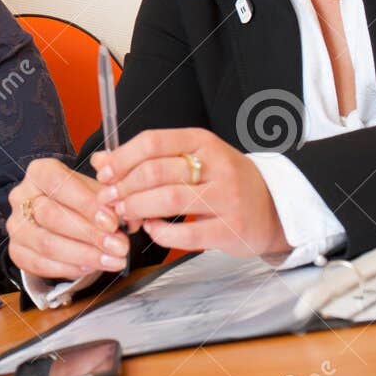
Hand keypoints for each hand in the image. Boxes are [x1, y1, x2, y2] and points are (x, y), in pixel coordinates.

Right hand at [6, 157, 129, 279]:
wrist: (60, 218)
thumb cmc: (80, 201)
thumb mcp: (95, 190)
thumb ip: (108, 198)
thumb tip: (123, 214)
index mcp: (40, 172)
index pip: (58, 183)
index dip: (86, 203)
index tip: (112, 222)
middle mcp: (21, 195)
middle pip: (51, 215)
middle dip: (89, 234)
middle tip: (119, 246)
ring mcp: (15, 225)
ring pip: (45, 243)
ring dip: (83, 255)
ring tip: (112, 261)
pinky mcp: (16, 250)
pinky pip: (39, 263)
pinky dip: (68, 268)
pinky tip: (90, 268)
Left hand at [92, 128, 288, 257]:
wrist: (274, 208)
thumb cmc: (223, 182)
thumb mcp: (191, 159)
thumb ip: (148, 158)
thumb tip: (101, 161)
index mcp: (203, 142)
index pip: (153, 142)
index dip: (121, 158)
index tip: (104, 173)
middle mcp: (217, 165)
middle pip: (156, 171)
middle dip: (124, 187)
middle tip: (109, 199)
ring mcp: (227, 197)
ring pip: (168, 199)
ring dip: (137, 208)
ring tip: (126, 214)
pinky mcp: (231, 229)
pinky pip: (186, 233)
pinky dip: (160, 233)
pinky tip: (152, 228)